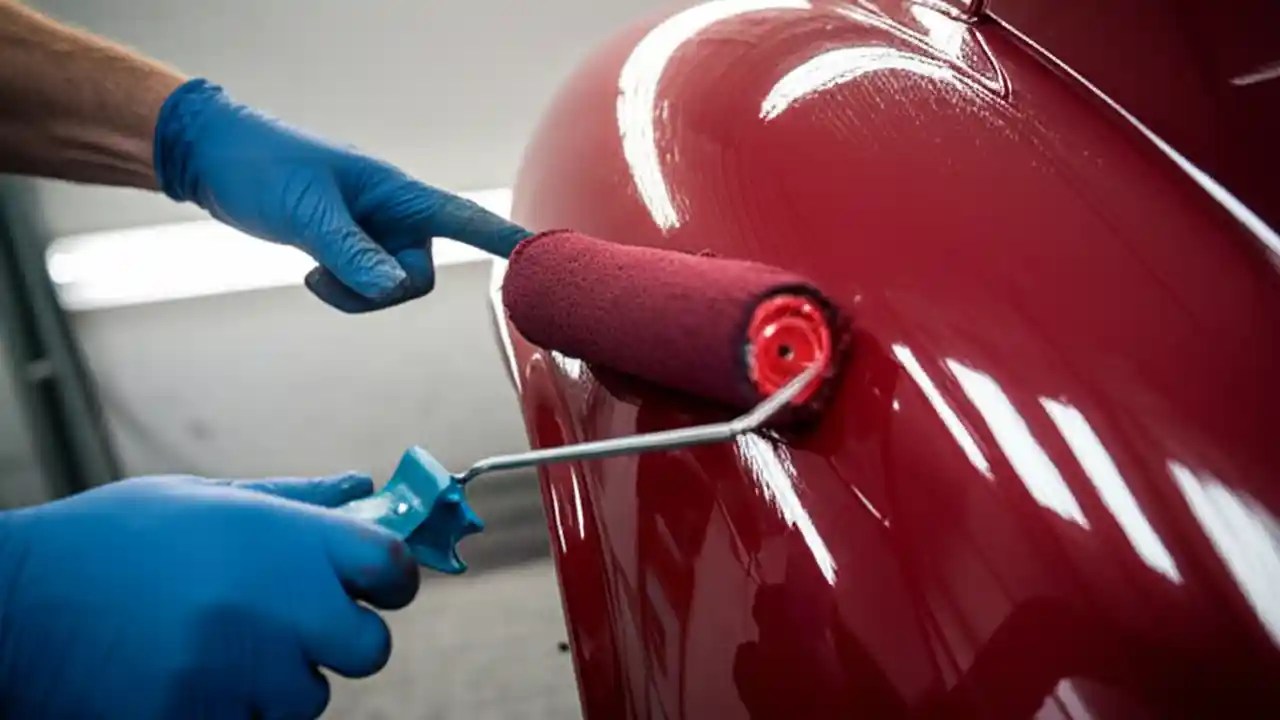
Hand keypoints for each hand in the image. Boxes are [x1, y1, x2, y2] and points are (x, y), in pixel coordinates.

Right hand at [0, 473, 418, 718]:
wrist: (14, 605)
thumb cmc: (111, 542)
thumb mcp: (205, 500)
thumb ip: (295, 501)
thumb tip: (363, 490)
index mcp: (283, 539)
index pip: (390, 566)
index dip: (391, 578)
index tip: (374, 584)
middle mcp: (277, 606)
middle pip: (369, 647)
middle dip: (343, 638)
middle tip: (295, 625)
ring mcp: (242, 672)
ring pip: (309, 696)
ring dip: (281, 679)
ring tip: (218, 647)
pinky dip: (235, 710)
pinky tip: (190, 677)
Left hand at [153, 78, 530, 312]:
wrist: (218, 162)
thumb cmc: (265, 168)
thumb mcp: (309, 213)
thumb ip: (353, 254)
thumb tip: (392, 291)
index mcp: (400, 196)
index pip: (469, 221)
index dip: (507, 243)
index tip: (546, 262)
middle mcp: (397, 218)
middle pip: (418, 278)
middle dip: (378, 288)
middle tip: (329, 271)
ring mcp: (377, 236)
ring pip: (391, 289)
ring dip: (354, 293)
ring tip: (315, 268)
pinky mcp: (355, 250)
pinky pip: (367, 287)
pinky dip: (342, 291)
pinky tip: (313, 269)